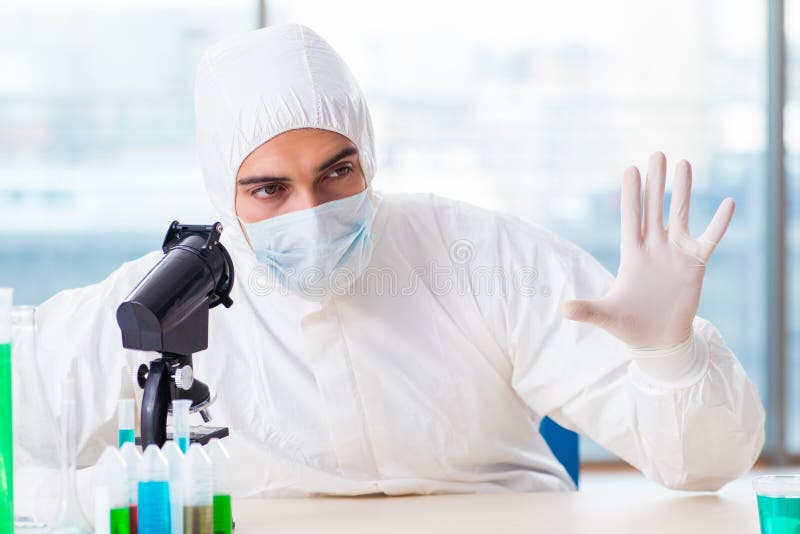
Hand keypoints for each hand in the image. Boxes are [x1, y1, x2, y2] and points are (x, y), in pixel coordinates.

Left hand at [560, 152, 734, 347]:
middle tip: (657, 153)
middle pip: (654, 208)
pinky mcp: (695, 264)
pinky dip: (720, 222)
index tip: (630, 169)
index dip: (630, 195)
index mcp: (631, 255)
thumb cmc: (628, 324)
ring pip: (680, 214)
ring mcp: (675, 253)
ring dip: (682, 190)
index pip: (630, 218)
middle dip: (655, 181)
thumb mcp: (605, 316)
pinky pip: (710, 239)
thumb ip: (586, 310)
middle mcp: (654, 247)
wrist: (657, 340)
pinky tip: (729, 202)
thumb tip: (563, 310)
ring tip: (684, 162)